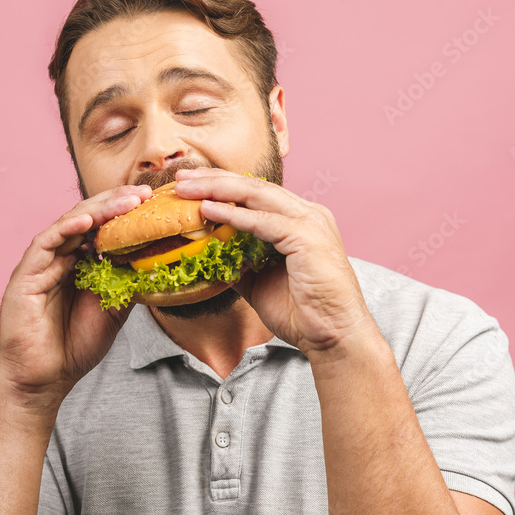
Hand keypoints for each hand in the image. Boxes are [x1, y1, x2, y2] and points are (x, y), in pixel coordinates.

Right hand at [0, 184, 152, 409]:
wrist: (46, 378)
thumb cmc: (75, 346)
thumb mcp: (114, 310)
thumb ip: (127, 283)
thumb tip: (156, 261)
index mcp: (78, 264)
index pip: (102, 228)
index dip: (124, 213)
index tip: (153, 204)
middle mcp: (59, 258)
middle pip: (88, 219)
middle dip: (116, 203)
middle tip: (144, 194)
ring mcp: (41, 264)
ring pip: (69, 225)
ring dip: (98, 211)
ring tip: (126, 202)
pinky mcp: (25, 275)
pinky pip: (46, 244)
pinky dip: (67, 229)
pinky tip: (88, 222)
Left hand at [174, 168, 377, 357]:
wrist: (333, 337)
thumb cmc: (302, 313)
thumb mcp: (258, 281)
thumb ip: (237, 262)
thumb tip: (206, 256)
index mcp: (299, 220)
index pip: (255, 193)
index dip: (220, 185)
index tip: (188, 184)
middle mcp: (307, 214)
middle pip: (253, 186)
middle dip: (213, 179)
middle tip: (181, 177)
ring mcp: (311, 222)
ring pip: (256, 195)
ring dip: (217, 189)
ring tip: (186, 189)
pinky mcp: (308, 237)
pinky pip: (263, 221)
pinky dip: (234, 215)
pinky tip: (209, 211)